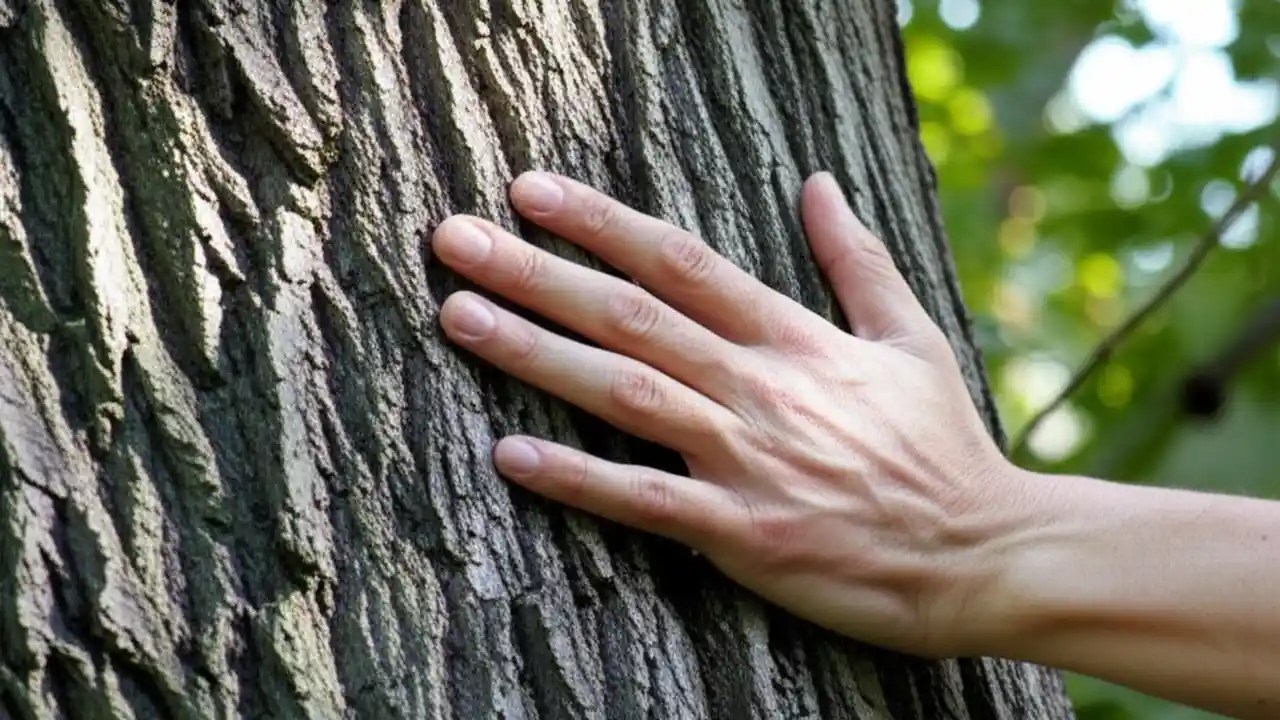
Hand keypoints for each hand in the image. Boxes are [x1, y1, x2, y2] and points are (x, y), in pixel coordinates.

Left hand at [432, 171, 1031, 657]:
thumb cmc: (943, 446)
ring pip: (626, 392)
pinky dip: (577, 477)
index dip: (601, 222)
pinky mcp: (745, 533)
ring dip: (537, 353)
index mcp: (796, 338)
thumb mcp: (910, 336)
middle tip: (455, 239)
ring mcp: (749, 460)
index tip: (532, 192)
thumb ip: (856, 258)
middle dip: (537, 272)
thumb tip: (819, 182)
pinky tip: (511, 453)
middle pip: (632, 316)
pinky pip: (647, 500)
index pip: (682, 261)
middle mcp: (761, 388)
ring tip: (460, 316)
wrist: (983, 553)